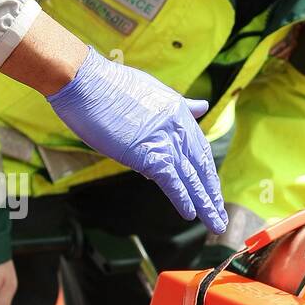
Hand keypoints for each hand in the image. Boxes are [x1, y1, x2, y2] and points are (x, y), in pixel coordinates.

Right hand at [47, 48, 226, 235]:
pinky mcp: (147, 154)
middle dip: (212, 194)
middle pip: (201, 167)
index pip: (199, 149)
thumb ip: (179, 103)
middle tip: (221, 215)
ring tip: (215, 223)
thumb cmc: (108, 84)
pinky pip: (171, 182)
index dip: (207, 173)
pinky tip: (190, 214)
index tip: (213, 190)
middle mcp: (177, 128)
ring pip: (191, 179)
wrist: (84, 80)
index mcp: (179, 112)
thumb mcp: (153, 89)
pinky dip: (182, 199)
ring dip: (205, 205)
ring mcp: (164, 142)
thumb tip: (201, 107)